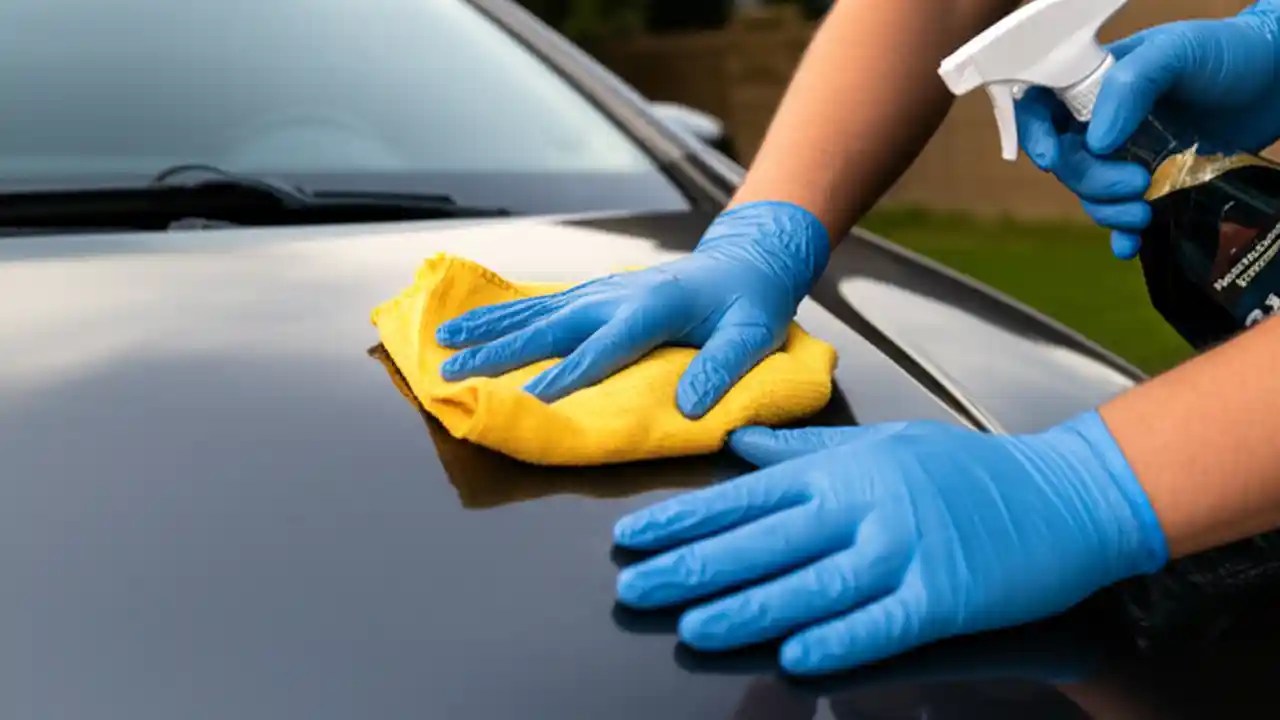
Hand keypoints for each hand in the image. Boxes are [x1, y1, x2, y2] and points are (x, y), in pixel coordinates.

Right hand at [435, 201, 828, 417]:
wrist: (746, 258)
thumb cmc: (752, 301)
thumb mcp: (754, 335)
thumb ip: (723, 369)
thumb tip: (690, 408)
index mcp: (658, 305)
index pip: (607, 345)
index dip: (570, 372)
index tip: (530, 396)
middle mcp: (620, 293)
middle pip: (552, 325)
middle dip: (501, 350)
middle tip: (455, 372)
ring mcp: (604, 290)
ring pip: (537, 310)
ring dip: (488, 328)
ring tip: (442, 343)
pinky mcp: (596, 292)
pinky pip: (542, 303)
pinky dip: (503, 314)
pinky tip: (472, 323)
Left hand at [612, 415, 1167, 674]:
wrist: (1064, 492)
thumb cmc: (967, 469)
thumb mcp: (882, 444)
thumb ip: (806, 452)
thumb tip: (739, 446)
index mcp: (845, 470)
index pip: (746, 496)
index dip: (685, 519)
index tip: (633, 538)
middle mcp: (864, 507)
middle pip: (765, 541)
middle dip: (693, 566)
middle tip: (634, 587)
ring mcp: (904, 550)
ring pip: (811, 585)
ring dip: (748, 608)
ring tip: (690, 626)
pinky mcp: (944, 595)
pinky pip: (882, 624)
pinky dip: (838, 642)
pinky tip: (794, 659)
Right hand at [1016, 4, 1279, 258]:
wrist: (1279, 80)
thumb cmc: (1230, 53)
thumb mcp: (1177, 53)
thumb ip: (1131, 85)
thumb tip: (1096, 140)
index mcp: (1095, 84)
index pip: (1041, 109)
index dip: (1035, 135)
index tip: (1053, 160)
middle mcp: (1104, 121)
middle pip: (1067, 162)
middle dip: (1091, 181)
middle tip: (1136, 181)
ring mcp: (1128, 154)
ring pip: (1090, 193)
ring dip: (1107, 211)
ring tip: (1146, 211)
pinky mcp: (1155, 182)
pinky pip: (1121, 215)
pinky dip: (1121, 234)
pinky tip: (1131, 243)